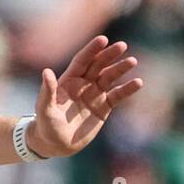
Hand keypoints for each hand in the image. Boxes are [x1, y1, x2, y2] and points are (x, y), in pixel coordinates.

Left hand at [27, 35, 142, 157]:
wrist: (55, 144)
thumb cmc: (46, 125)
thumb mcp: (45, 109)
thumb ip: (47, 91)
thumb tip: (46, 71)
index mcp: (68, 80)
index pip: (82, 61)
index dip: (92, 50)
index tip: (103, 39)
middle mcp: (83, 84)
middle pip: (98, 65)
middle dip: (109, 55)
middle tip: (122, 45)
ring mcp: (94, 95)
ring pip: (109, 78)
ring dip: (120, 69)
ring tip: (132, 61)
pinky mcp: (103, 108)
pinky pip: (117, 96)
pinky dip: (127, 89)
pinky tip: (138, 83)